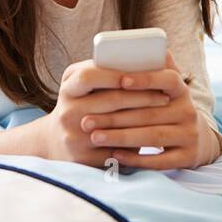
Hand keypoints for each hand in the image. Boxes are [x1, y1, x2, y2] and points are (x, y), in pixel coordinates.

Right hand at [36, 58, 170, 167]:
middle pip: (109, 101)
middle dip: (142, 96)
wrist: (56, 141)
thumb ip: (103, 72)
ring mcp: (73, 138)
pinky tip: (152, 136)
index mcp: (68, 88)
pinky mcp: (83, 159)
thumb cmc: (81, 105)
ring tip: (162, 113)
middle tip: (165, 95)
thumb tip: (142, 62)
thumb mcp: (83, 85)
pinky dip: (136, 143)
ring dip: (144, 118)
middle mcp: (66, 113)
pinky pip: (116, 150)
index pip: (89, 76)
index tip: (140, 75)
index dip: (115, 75)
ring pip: (116, 127)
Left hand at [84, 50, 219, 170]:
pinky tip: (114, 155)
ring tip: (94, 137)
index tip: (122, 80)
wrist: (195, 140)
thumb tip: (133, 45)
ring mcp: (190, 135)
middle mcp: (189, 111)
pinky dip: (136, 159)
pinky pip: (160, 161)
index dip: (146, 79)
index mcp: (181, 89)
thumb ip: (152, 67)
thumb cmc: (166, 108)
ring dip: (120, 137)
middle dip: (114, 117)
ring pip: (152, 137)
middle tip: (85, 120)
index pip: (168, 79)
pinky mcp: (187, 157)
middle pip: (149, 113)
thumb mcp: (164, 87)